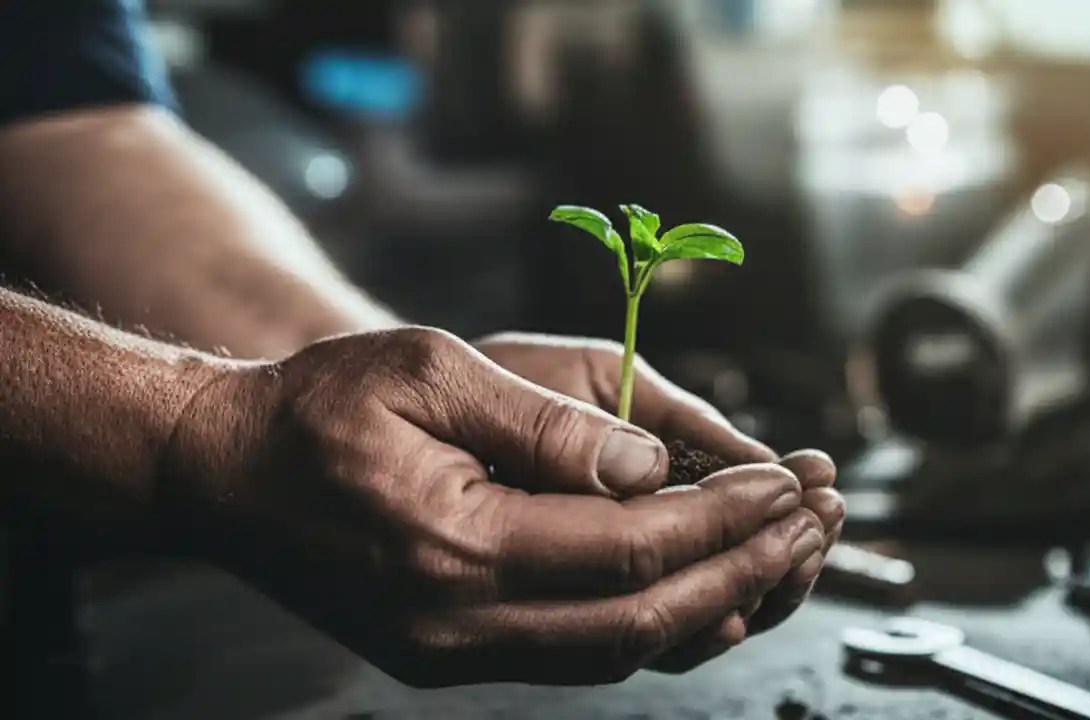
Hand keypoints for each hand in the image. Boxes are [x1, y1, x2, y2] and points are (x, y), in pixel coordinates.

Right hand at [159, 327, 825, 685]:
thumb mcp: (430, 370)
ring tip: (779, 556)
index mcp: (457, 546)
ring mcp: (455, 653)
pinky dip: (652, 620)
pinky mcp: (452, 656)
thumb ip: (546, 424)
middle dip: (746, 571)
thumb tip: (649, 466)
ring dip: (710, 604)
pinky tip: (696, 584)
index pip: (635, 546)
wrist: (223, 475)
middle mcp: (461, 624)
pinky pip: (579, 654)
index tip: (788, 481)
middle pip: (645, 616)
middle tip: (815, 526)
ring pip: (620, 651)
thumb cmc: (319, 406)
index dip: (726, 517)